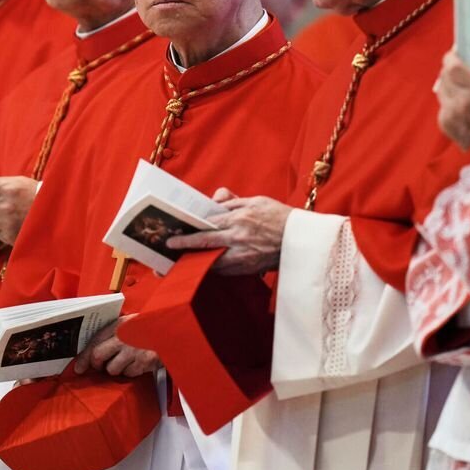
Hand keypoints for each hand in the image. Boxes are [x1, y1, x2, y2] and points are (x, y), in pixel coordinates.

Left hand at [74, 316, 159, 377]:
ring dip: (116, 369)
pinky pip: (129, 374)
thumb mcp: (129, 323)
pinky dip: (130, 371)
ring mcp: (133, 351)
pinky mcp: (144, 363)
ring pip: (112, 369)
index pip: (94, 341)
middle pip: (98, 356)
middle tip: (99, 366)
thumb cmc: (148, 328)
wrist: (172, 331)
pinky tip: (137, 363)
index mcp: (119, 324)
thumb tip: (91, 354)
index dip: (84, 357)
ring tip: (125, 361)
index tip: (79, 367)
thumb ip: (112, 334)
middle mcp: (123, 337)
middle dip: (96, 365)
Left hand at [164, 188, 288, 274]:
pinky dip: (212, 268)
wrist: (301, 240)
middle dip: (185, 245)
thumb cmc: (279, 217)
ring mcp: (243, 256)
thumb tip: (214, 199)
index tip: (175, 230)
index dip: (190, 227)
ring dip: (195, 261)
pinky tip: (202, 266)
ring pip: (211, 260)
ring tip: (180, 261)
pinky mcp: (247, 268)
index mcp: (240, 218)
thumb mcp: (256, 201)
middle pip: (205, 243)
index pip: (208, 223)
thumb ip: (232, 201)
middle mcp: (239, 238)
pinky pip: (223, 270)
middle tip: (169, 246)